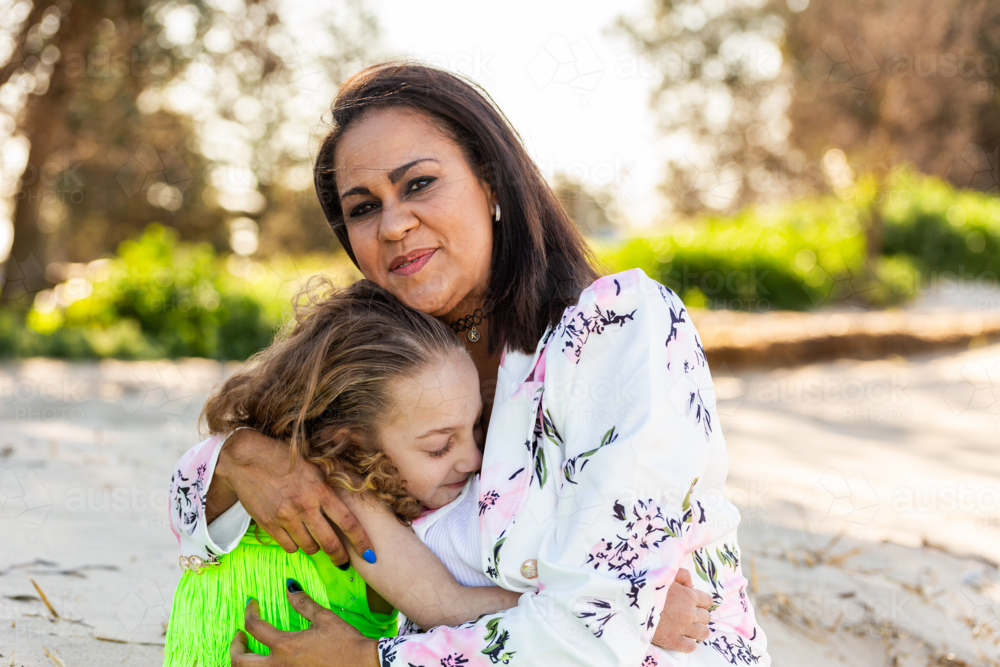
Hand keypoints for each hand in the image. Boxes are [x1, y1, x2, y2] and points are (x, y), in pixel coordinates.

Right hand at [209, 428, 373, 565]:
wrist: (246, 459)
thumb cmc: (284, 458)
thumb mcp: (315, 465)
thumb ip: (336, 480)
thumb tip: (363, 487)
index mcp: (320, 490)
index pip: (348, 522)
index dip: (362, 541)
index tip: (371, 555)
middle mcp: (305, 506)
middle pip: (329, 543)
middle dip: (340, 557)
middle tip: (344, 562)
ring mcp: (285, 518)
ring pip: (309, 547)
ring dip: (317, 549)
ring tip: (319, 544)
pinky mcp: (268, 525)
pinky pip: (289, 547)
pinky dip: (297, 546)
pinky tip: (299, 538)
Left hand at [231, 588, 377, 666]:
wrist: (361, 665)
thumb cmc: (345, 642)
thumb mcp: (324, 619)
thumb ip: (303, 603)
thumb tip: (289, 587)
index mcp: (285, 645)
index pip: (254, 627)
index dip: (250, 613)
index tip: (252, 605)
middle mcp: (279, 666)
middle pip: (240, 662)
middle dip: (235, 647)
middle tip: (239, 636)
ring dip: (245, 662)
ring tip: (250, 652)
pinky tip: (270, 661)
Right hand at [650, 568, 712, 652]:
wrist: (629, 601)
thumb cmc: (647, 584)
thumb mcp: (666, 572)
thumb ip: (683, 575)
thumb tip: (691, 586)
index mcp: (689, 596)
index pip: (707, 601)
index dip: (700, 601)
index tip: (692, 601)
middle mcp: (689, 613)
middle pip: (706, 617)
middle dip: (698, 615)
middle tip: (687, 613)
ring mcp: (681, 628)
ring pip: (703, 633)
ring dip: (697, 629)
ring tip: (687, 626)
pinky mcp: (672, 641)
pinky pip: (691, 647)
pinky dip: (688, 643)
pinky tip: (681, 636)